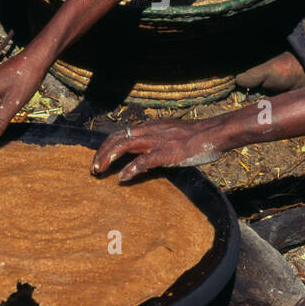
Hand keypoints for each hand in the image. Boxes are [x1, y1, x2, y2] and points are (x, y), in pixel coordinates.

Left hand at [91, 119, 225, 182]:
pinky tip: (122, 178)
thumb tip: (147, 153)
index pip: (120, 134)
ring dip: (108, 158)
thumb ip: (157, 140)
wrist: (212, 133)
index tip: (99, 158)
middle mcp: (148, 131)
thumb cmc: (195, 136)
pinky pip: (143, 161)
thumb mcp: (170, 133)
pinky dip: (130, 169)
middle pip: (116, 139)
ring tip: (99, 171)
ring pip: (123, 146)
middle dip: (101, 153)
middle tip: (93, 168)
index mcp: (149, 127)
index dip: (107, 146)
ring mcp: (156, 141)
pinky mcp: (165, 152)